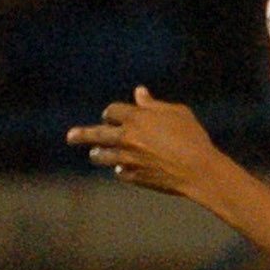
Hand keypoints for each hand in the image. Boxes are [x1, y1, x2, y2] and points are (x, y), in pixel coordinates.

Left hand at [67, 87, 220, 198]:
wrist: (199, 170)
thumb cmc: (192, 137)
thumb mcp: (177, 113)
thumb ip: (154, 105)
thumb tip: (139, 92)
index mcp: (136, 118)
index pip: (111, 111)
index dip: (111, 113)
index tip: (111, 116)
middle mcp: (127, 138)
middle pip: (97, 134)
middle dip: (81, 134)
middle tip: (70, 137)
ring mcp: (128, 159)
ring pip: (102, 156)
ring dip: (98, 154)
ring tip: (94, 154)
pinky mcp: (135, 177)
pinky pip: (120, 173)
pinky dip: (120, 170)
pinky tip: (122, 169)